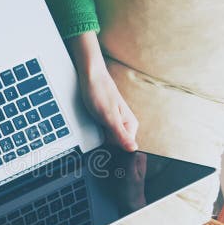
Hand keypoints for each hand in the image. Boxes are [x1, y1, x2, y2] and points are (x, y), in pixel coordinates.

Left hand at [66, 31, 137, 151]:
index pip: (124, 148)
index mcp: (131, 125)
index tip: (103, 141)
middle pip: (115, 145)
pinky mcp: (106, 119)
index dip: (112, 148)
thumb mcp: (109, 117)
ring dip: (98, 135)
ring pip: (107, 139)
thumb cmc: (100, 92)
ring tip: (94, 122)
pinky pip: (101, 132)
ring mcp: (115, 122)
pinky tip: (92, 122)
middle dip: (104, 141)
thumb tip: (134, 149)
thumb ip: (121, 134)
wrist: (90, 76)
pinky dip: (95, 130)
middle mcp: (125, 124)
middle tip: (97, 128)